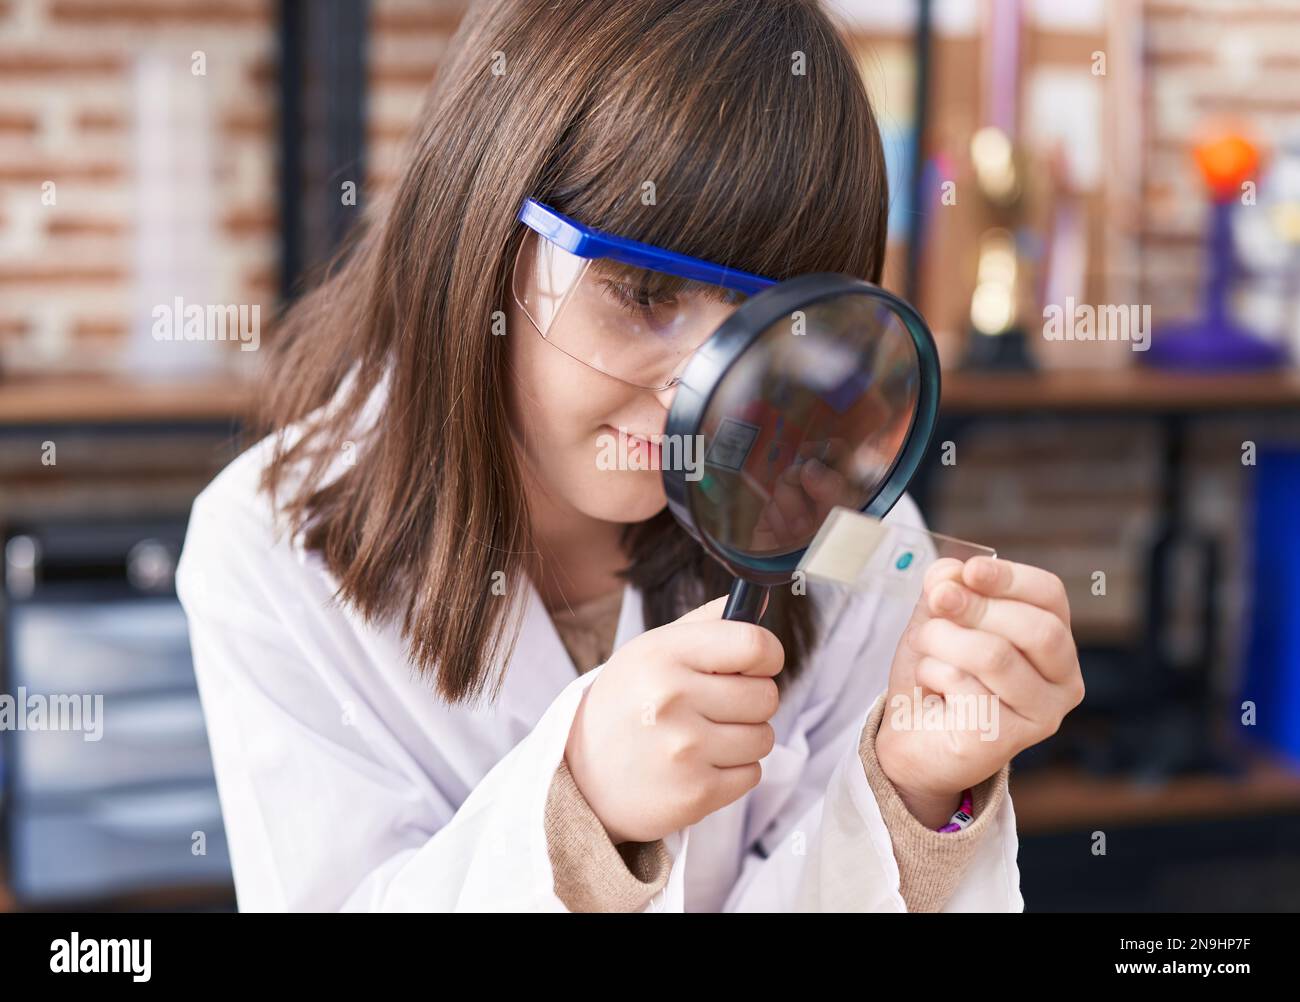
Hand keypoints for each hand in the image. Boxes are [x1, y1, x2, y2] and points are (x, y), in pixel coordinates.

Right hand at [564, 596, 783, 844]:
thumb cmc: (627, 705)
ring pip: (764, 737)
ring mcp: (684, 749)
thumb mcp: (650, 651)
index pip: (754, 644)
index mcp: (663, 654)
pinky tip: (701, 765)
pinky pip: (753, 774)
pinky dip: (735, 772)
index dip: (768, 655)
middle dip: (753, 701)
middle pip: (766, 695)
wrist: (583, 778)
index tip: (757, 664)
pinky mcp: (695, 792)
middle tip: (719, 707)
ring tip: (707, 737)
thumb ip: (705, 624)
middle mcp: (671, 698)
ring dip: (745, 739)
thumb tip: (755, 601)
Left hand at [874, 556, 1084, 828]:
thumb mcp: (939, 619)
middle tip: (937, 600)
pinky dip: (932, 672)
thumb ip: (946, 590)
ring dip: (944, 639)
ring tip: (925, 647)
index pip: (1050, 596)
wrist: (912, 738)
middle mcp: (1062, 681)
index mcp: (1054, 643)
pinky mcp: (1007, 740)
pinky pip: (964, 685)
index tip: (971, 570)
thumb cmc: (936, 676)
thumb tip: (949, 571)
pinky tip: (930, 686)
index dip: (1010, 577)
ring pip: (995, 655)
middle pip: (1035, 628)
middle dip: (977, 606)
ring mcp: (1040, 715)